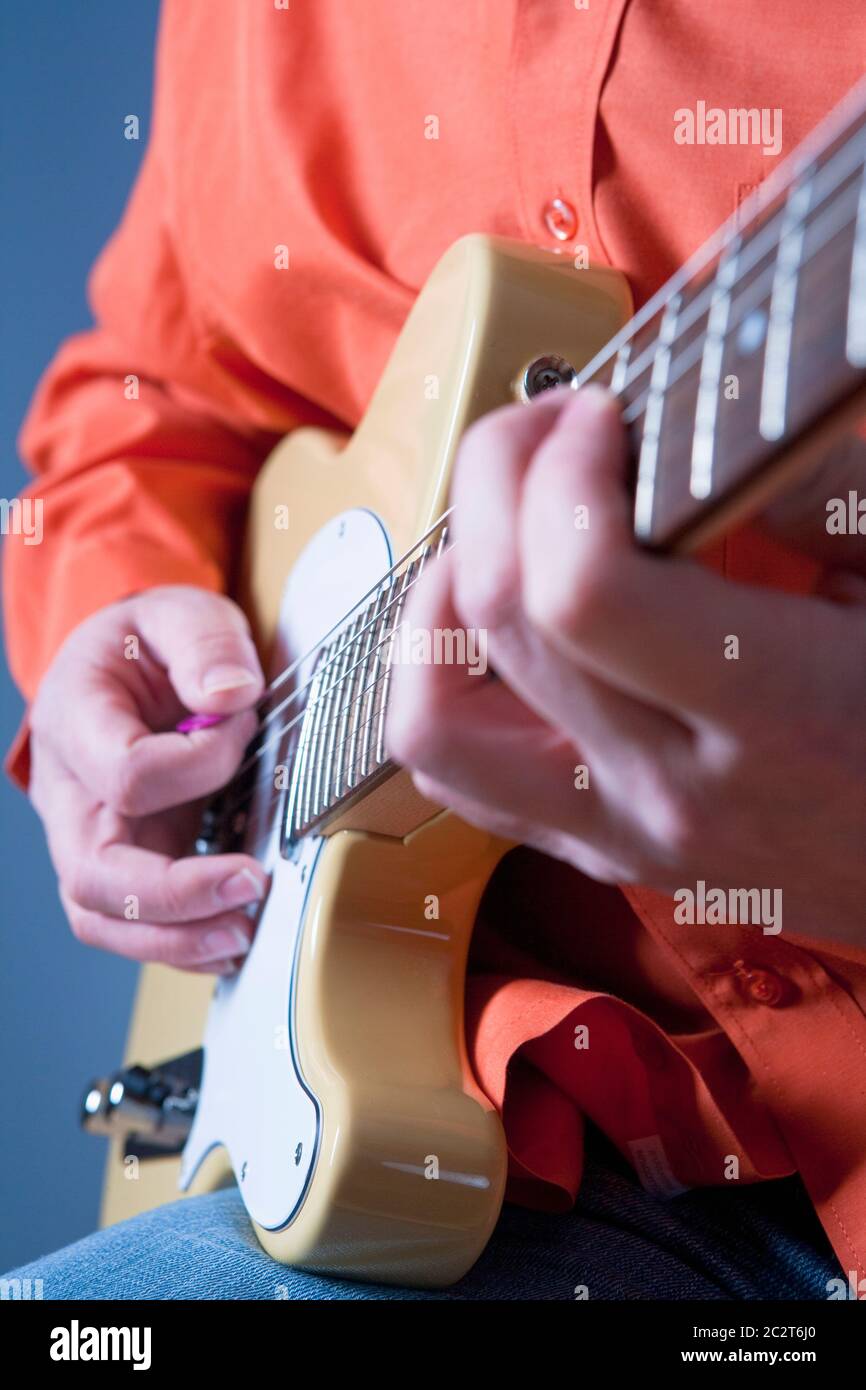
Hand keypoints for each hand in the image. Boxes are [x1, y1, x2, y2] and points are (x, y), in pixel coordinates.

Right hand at [29, 585, 267, 971]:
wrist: (126, 664)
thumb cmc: (147, 644)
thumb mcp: (177, 613)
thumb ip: (203, 643)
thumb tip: (231, 697)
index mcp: (75, 722)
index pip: (125, 773)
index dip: (197, 762)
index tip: (242, 726)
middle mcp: (71, 794)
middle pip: (93, 875)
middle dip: (174, 895)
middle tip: (249, 883)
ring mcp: (92, 838)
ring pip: (103, 919)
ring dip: (173, 940)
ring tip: (241, 934)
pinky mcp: (125, 863)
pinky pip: (133, 925)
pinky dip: (181, 943)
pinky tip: (231, 937)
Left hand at [387, 387, 865, 945]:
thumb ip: (819, 492)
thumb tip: (705, 415)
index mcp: (776, 711)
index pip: (582, 589)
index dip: (560, 476)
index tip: (599, 419)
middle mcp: (670, 789)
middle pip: (497, 618)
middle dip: (495, 482)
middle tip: (548, 433)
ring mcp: (617, 832)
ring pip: (432, 722)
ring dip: (436, 601)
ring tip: (499, 533)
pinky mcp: (593, 848)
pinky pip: (458, 776)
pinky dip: (442, 687)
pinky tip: (501, 627)